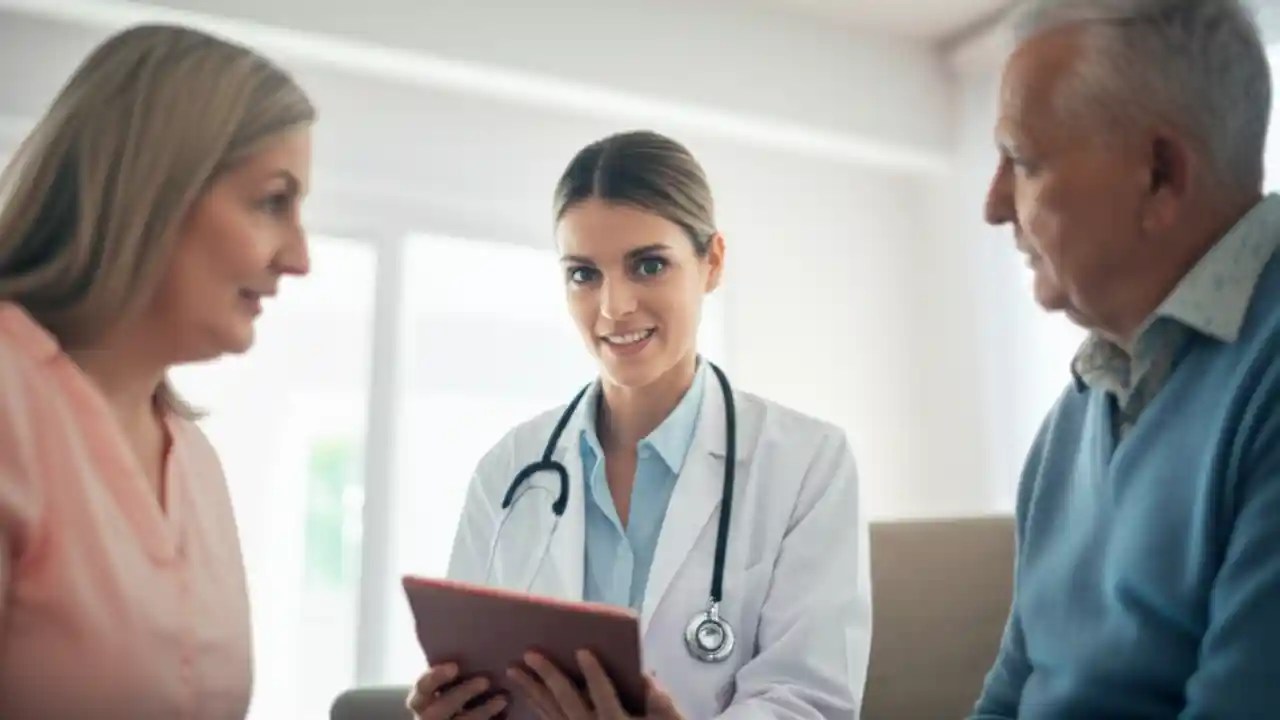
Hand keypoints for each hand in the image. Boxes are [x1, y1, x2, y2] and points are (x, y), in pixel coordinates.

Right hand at [406, 663, 507, 718]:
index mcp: (420, 699)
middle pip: (437, 710)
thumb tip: (472, 639)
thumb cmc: (450, 693)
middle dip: (461, 694)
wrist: (453, 715)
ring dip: (481, 711)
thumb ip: (450, 671)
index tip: (454, 666)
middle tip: (485, 681)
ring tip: (502, 699)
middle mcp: (426, 717)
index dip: (435, 677)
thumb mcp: (445, 683)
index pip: (422, 686)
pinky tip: (503, 713)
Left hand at [508, 650, 684, 718]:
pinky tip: (525, 692)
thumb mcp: (670, 719)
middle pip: (568, 703)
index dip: (594, 674)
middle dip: (549, 677)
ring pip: (552, 714)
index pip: (604, 696)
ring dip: (532, 691)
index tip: (583, 651)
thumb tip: (644, 673)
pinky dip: (536, 706)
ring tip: (514, 670)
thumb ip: (658, 700)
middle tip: (530, 654)